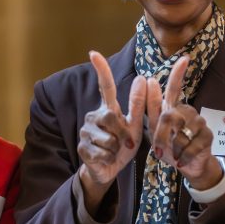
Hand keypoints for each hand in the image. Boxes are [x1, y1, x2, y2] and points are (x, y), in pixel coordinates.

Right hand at [77, 51, 146, 206]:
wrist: (109, 170)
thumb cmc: (123, 146)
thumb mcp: (136, 126)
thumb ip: (139, 106)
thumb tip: (143, 78)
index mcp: (108, 109)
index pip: (104, 86)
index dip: (101, 70)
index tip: (93, 53)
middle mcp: (94, 116)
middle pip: (110, 118)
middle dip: (123, 134)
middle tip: (127, 144)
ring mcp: (85, 131)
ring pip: (107, 139)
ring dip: (117, 149)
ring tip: (114, 151)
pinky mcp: (82, 148)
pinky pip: (102, 153)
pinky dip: (109, 159)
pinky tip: (105, 159)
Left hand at [150, 56, 221, 189]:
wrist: (188, 168)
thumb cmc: (170, 149)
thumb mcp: (155, 134)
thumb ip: (152, 112)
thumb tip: (151, 81)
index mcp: (173, 109)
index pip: (175, 89)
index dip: (178, 74)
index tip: (184, 58)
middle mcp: (187, 112)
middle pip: (169, 116)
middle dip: (161, 136)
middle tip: (158, 151)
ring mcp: (200, 123)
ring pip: (181, 132)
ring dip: (174, 148)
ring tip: (174, 156)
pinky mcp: (208, 136)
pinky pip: (192, 145)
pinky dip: (184, 156)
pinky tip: (182, 160)